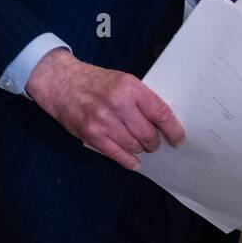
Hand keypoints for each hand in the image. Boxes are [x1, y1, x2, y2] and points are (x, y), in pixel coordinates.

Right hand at [24, 50, 184, 170]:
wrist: (63, 83)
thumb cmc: (97, 82)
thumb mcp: (124, 80)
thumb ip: (142, 99)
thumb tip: (163, 123)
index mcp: (130, 87)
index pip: (160, 113)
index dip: (173, 130)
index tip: (179, 139)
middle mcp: (118, 104)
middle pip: (148, 134)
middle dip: (155, 142)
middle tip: (154, 142)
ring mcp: (104, 121)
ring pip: (134, 146)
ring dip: (140, 149)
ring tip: (140, 145)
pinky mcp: (92, 135)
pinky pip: (117, 155)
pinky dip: (129, 161)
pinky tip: (135, 161)